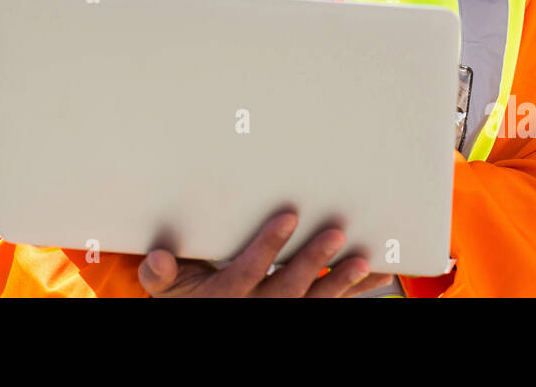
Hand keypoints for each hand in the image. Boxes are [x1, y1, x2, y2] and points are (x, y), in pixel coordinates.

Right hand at [137, 212, 392, 296]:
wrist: (205, 319)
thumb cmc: (188, 296)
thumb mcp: (169, 289)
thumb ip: (161, 273)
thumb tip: (157, 258)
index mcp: (224, 297)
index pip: (248, 272)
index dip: (269, 246)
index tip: (289, 216)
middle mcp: (256, 310)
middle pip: (288, 289)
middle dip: (313, 262)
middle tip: (337, 232)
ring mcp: (282, 316)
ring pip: (315, 303)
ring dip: (341, 282)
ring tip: (364, 261)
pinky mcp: (301, 315)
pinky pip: (329, 306)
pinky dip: (354, 291)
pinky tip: (378, 274)